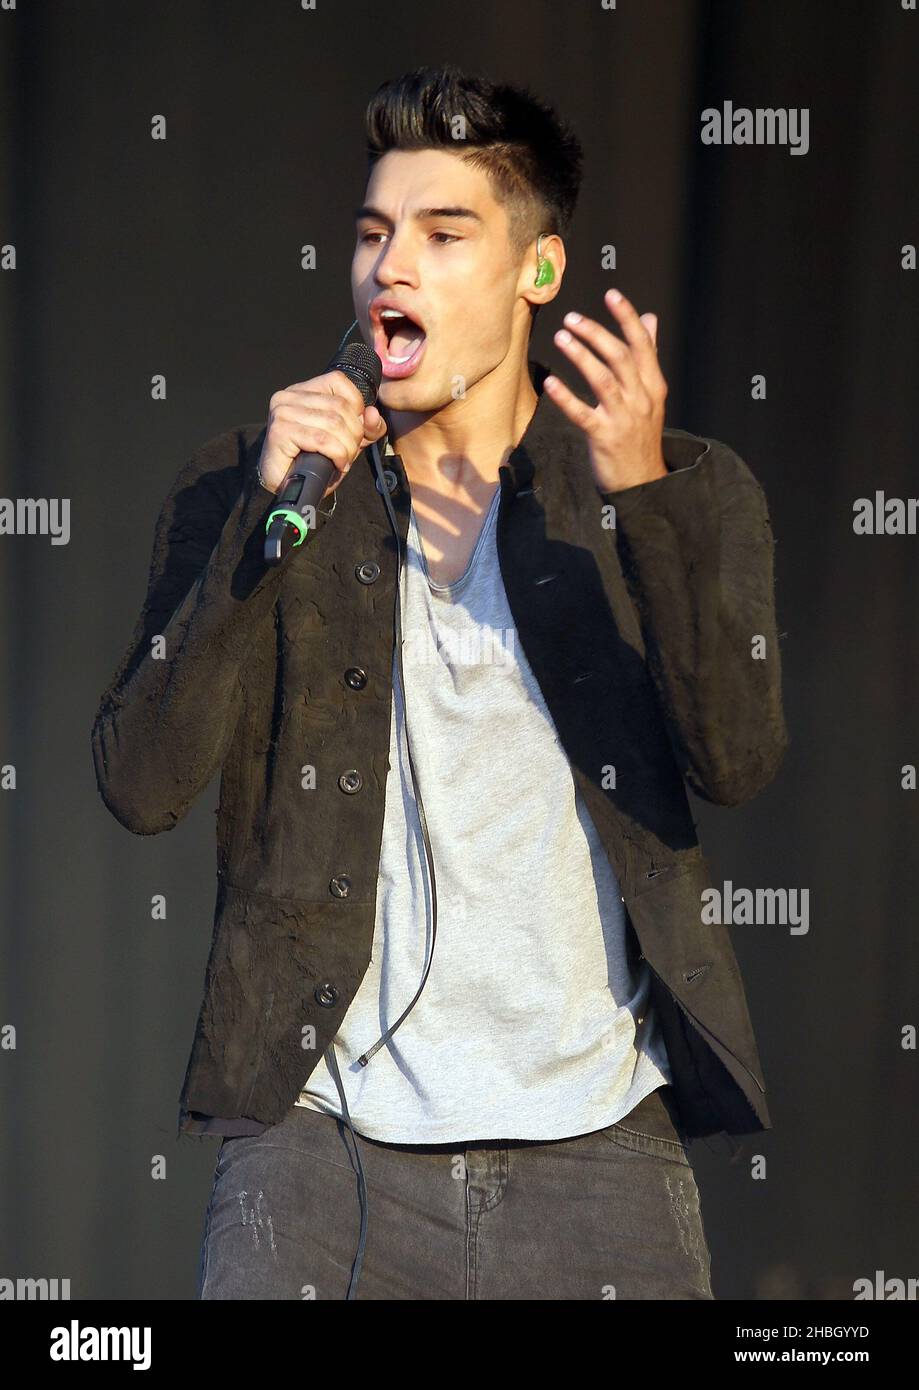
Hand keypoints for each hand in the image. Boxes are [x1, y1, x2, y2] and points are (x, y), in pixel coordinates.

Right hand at [257, 369, 387, 497]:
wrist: (285, 487)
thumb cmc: (311, 462)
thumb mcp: (346, 440)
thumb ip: (365, 427)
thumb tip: (373, 415)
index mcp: (303, 391)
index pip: (338, 381)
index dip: (357, 407)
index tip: (356, 431)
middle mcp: (289, 396)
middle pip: (340, 406)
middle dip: (354, 434)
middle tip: (349, 453)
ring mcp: (283, 412)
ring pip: (334, 423)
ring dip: (347, 448)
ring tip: (343, 460)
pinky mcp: (280, 431)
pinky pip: (322, 439)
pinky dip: (337, 454)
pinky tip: (337, 464)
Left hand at [544, 288, 668, 491]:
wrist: (643, 482)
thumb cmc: (641, 435)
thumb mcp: (652, 395)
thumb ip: (649, 356)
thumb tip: (651, 319)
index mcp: (653, 386)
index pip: (642, 344)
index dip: (627, 318)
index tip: (611, 294)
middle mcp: (640, 399)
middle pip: (620, 357)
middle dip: (596, 333)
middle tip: (571, 318)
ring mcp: (623, 418)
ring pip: (603, 380)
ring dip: (581, 356)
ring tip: (561, 338)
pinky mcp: (604, 438)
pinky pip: (582, 414)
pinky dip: (566, 397)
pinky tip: (550, 382)